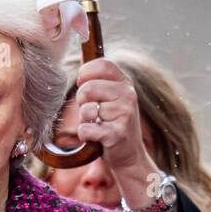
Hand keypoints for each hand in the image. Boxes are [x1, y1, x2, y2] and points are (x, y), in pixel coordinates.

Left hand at [73, 57, 147, 172]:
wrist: (129, 154)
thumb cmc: (113, 123)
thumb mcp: (112, 98)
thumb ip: (99, 80)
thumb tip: (83, 57)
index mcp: (125, 83)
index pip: (102, 64)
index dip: (86, 72)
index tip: (82, 84)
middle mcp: (127, 96)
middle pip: (88, 88)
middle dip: (81, 102)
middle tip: (91, 111)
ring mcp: (124, 115)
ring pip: (85, 111)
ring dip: (84, 121)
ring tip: (97, 125)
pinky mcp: (116, 134)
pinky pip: (86, 129)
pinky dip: (85, 135)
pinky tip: (95, 137)